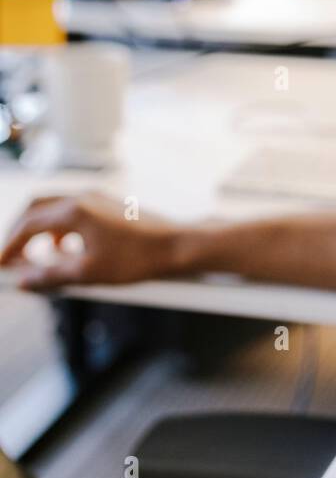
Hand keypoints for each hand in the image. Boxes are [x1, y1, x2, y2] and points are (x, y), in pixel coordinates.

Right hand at [0, 192, 179, 289]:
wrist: (176, 245)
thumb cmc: (137, 257)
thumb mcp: (88, 272)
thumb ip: (51, 275)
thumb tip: (24, 279)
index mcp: (74, 211)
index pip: (28, 225)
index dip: (9, 246)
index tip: (1, 264)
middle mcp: (82, 197)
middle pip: (36, 209)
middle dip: (19, 232)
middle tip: (12, 257)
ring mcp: (96, 198)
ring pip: (54, 208)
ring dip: (39, 230)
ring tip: (35, 256)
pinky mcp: (107, 204)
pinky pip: (72, 211)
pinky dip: (59, 228)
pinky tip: (65, 249)